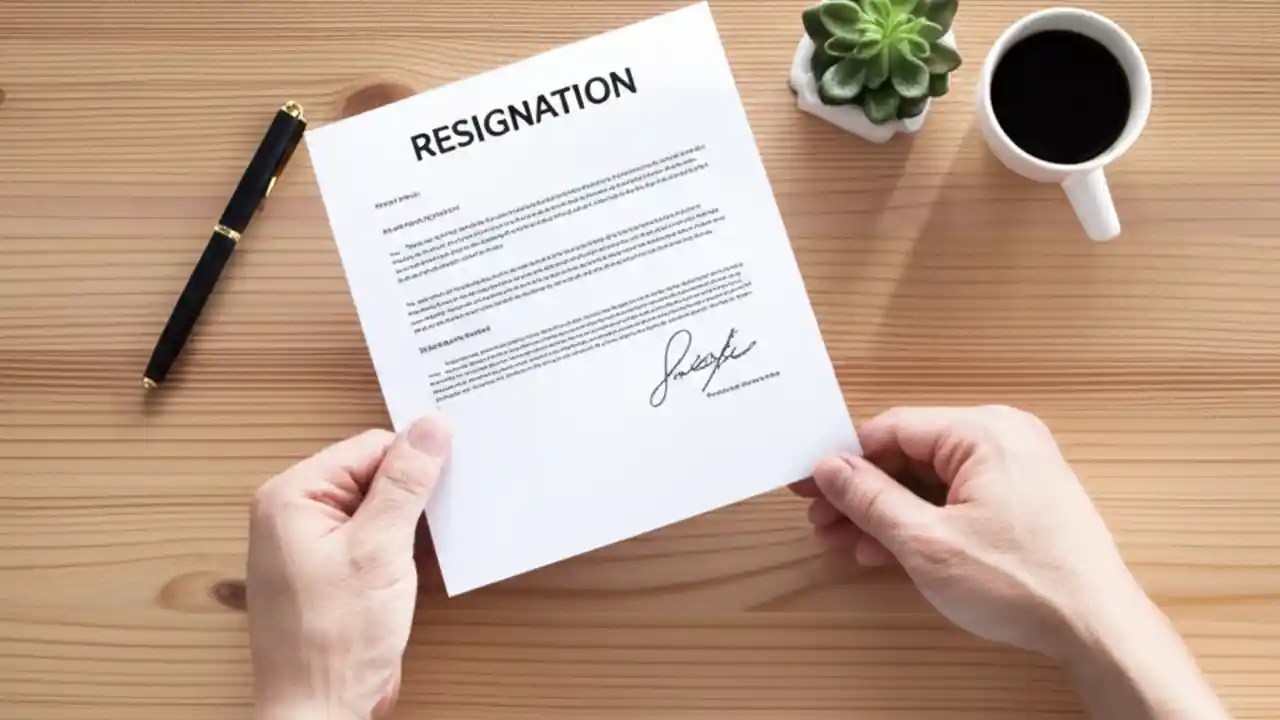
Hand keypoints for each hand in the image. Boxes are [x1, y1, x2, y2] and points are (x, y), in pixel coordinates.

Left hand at [247, 416, 450, 719]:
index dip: (414, 460)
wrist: (319, 711)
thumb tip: (430, 430)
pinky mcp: (334, 571)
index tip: (452, 472)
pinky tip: (422, 564)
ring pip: (379, 507)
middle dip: (414, 493)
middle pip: (374, 473)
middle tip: (445, 513)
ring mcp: (314, 545)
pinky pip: (375, 538)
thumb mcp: (379, 550)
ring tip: (431, 545)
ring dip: (412, 523)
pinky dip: (403, 546)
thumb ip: (405, 484)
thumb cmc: (331, 642)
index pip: (369, 447)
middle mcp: (296, 514)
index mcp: (292, 496)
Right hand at [796, 406, 1226, 718]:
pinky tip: (886, 550)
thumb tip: (830, 467)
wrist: (1096, 629)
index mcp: (984, 432)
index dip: (843, 458)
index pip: (892, 429)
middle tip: (822, 519)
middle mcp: (1003, 438)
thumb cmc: (1023, 583)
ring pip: (930, 480)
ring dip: (885, 511)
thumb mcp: (926, 542)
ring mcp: (1016, 468)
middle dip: (861, 492)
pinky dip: (919, 520)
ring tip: (846, 541)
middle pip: (909, 455)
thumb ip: (871, 499)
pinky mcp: (1021, 499)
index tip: (808, 483)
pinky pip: (955, 497)